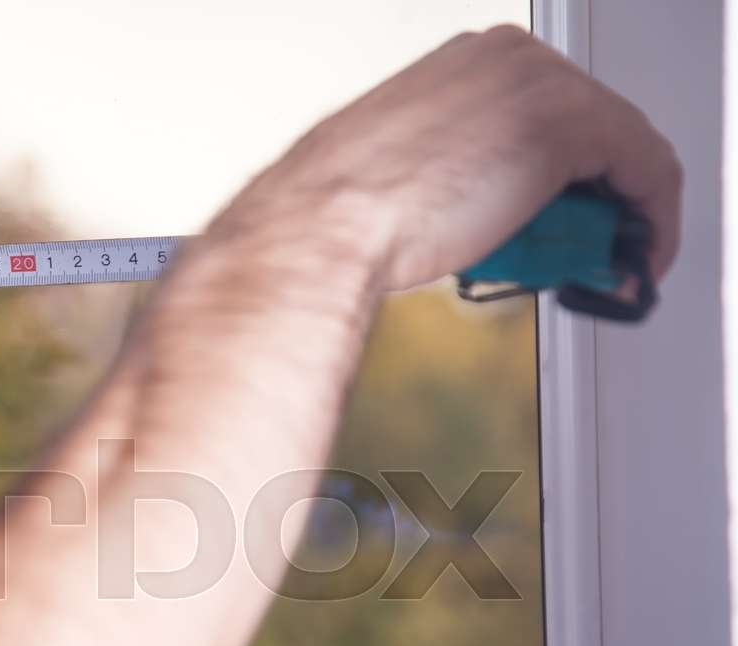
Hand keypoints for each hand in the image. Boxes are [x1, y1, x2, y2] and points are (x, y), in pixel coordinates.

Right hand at [212, 25, 681, 293]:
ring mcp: (538, 83)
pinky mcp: (567, 126)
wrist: (317, 233)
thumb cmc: (334, 218)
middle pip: (591, 126)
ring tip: (593, 266)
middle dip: (596, 196)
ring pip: (621, 148)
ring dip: (619, 213)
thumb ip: (451, 172)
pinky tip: (635, 261)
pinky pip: (646, 172)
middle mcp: (505, 55)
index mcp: (460, 63)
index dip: (567, 177)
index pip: (546, 112)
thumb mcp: (399, 177)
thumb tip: (483, 210)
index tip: (565, 219)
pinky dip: (652, 220)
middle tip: (584, 250)